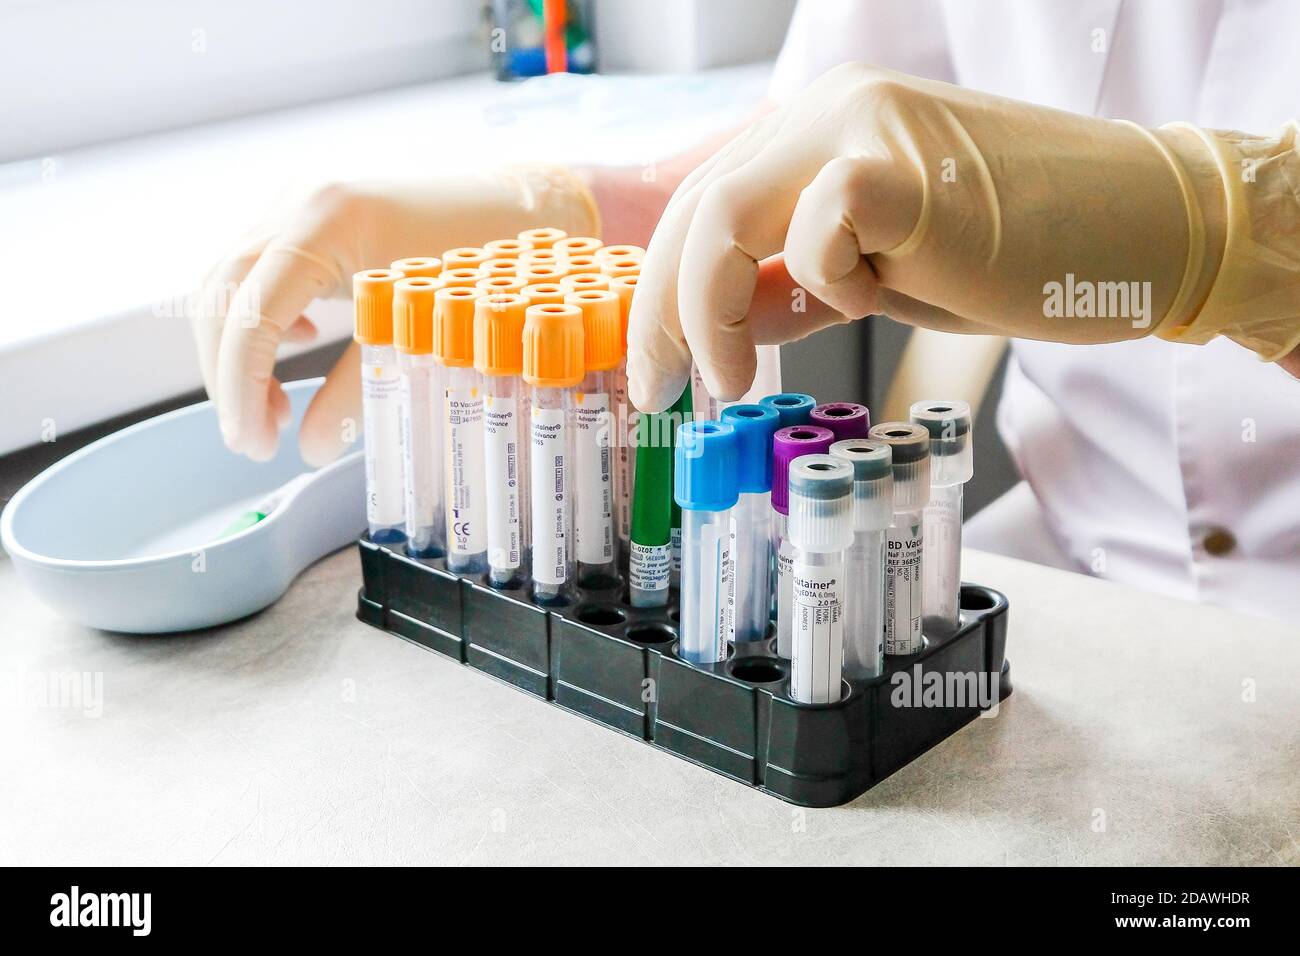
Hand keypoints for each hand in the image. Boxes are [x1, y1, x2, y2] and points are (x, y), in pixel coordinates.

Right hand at [190, 168, 598, 462]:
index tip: (252, 441)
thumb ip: (362, 393)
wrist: (520, 202)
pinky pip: (254, 272)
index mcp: (328, 219)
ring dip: (238, 353)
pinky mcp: (304, 216)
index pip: (251, 311)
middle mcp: (299, 200)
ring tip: (276, 409)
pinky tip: (301, 347)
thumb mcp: (424, 330)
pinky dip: (259, 321)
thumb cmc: (487, 255)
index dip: (240, 385)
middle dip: (228, 376)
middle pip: (222, 296)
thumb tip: (311, 448)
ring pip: (227, 285)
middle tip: (256, 440)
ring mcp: (296, 202)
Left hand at [627, 62, 1290, 411]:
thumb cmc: (1022, 255)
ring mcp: (864, 125)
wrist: (1143, 235)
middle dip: (663, 314)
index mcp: (818, 127)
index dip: (663, 291)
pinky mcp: (904, 167)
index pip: (705, 205)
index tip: (657, 365)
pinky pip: (815, 232)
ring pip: (725, 216)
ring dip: (712, 314)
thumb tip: (730, 325)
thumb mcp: (882, 275)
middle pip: (697, 210)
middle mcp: (829, 109)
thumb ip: (801, 287)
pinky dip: (826, 283)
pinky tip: (881, 296)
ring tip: (732, 383)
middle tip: (661, 392)